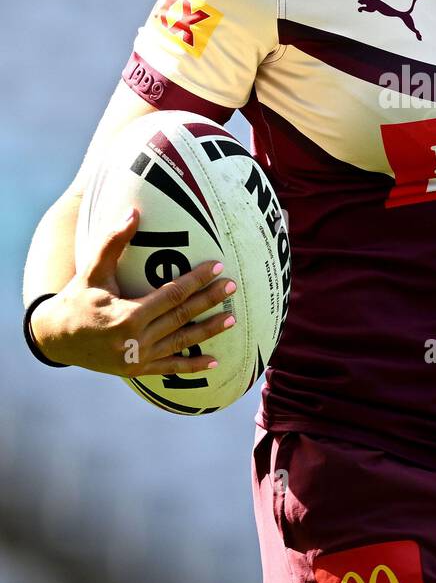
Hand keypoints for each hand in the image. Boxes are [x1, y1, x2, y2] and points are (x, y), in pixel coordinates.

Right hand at [30, 207, 237, 377]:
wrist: (55, 338)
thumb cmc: (77, 299)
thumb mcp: (92, 271)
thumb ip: (112, 242)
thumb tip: (133, 212)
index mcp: (127, 315)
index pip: (172, 295)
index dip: (196, 280)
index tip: (216, 267)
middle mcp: (135, 340)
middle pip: (181, 317)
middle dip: (209, 301)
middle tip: (231, 286)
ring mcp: (137, 358)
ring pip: (181, 343)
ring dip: (208, 332)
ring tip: (232, 319)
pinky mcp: (136, 370)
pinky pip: (169, 368)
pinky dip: (191, 366)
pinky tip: (214, 361)